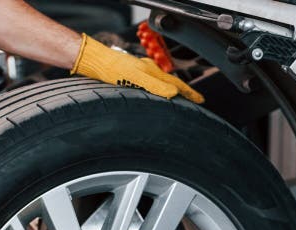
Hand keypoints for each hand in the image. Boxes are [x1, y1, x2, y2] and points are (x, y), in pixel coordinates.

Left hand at [71, 34, 203, 103]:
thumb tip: (174, 93)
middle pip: (172, 84)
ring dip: (173, 93)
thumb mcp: (134, 78)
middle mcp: (148, 72)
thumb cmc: (111, 68)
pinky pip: (152, 86)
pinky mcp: (132, 77)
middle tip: (195, 102)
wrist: (94, 61)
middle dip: (185, 94)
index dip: (190, 94)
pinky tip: (155, 96)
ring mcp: (140, 74)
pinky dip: (160, 92)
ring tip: (180, 101)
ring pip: (162, 85)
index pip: (177, 85)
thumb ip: (154, 85)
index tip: (201, 101)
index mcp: (153, 72)